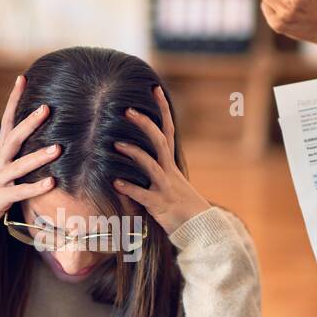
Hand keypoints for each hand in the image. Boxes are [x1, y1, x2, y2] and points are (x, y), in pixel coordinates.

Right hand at [0, 75, 59, 221]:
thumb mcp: (3, 167)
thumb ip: (19, 154)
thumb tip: (42, 136)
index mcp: (0, 152)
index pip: (7, 120)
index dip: (14, 99)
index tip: (23, 78)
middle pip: (14, 138)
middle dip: (30, 123)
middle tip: (46, 108)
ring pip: (20, 165)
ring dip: (39, 157)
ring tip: (58, 148)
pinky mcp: (1, 198)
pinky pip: (21, 192)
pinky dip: (36, 187)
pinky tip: (52, 182)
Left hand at [113, 87, 210, 233]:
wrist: (201, 228)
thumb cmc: (181, 206)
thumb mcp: (170, 183)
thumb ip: (155, 169)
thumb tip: (136, 155)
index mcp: (171, 164)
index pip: (168, 130)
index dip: (162, 109)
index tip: (154, 88)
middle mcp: (169, 172)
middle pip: (160, 141)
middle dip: (144, 124)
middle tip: (127, 110)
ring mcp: (165, 188)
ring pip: (151, 166)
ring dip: (134, 154)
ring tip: (115, 144)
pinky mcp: (159, 206)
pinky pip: (143, 195)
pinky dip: (129, 188)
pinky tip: (115, 183)